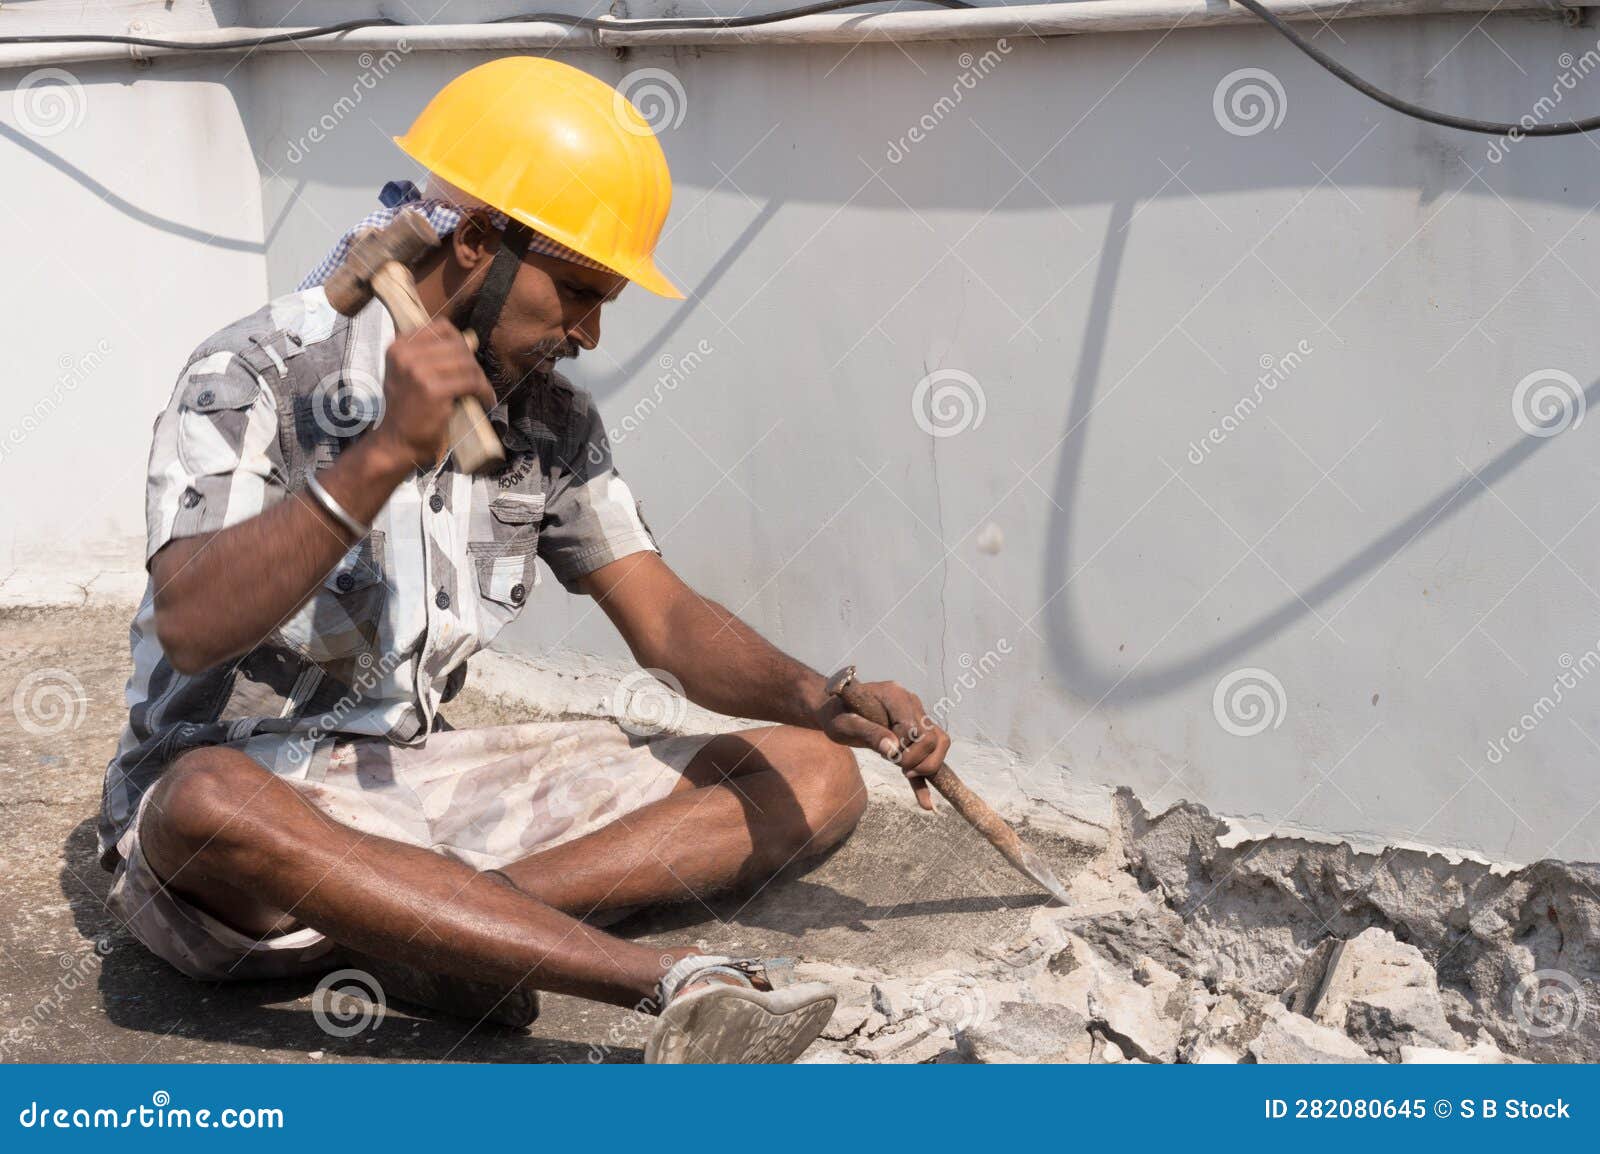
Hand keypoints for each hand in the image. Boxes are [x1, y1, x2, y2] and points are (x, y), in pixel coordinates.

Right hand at [375, 318, 498, 469]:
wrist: (395, 441)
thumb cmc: (406, 409)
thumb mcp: (409, 373)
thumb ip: (431, 355)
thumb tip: (471, 339)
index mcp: (398, 346)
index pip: (441, 326)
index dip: (460, 341)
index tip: (466, 359)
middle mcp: (405, 354)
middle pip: (457, 345)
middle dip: (472, 363)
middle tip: (477, 381)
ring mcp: (418, 371)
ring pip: (467, 363)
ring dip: (480, 379)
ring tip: (483, 392)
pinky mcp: (433, 389)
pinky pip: (471, 382)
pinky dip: (483, 392)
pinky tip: (485, 401)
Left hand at [815, 680, 949, 810]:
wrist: (834, 711)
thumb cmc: (836, 714)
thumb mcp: (845, 724)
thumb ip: (868, 733)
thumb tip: (893, 749)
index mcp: (895, 696)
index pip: (916, 728)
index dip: (907, 750)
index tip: (889, 758)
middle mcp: (911, 703)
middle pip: (934, 737)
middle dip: (920, 760)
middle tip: (901, 770)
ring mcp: (915, 717)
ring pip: (940, 742)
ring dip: (928, 766)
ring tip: (907, 775)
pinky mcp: (914, 733)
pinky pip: (929, 753)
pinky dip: (927, 778)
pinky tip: (925, 803)